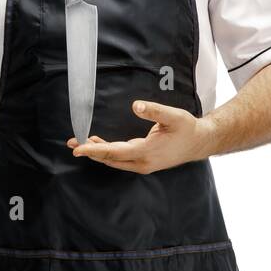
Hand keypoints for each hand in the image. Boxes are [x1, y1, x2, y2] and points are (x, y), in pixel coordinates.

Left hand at [66, 100, 216, 173]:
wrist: (199, 143)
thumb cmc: (187, 129)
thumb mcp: (173, 116)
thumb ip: (154, 110)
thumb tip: (136, 105)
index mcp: (146, 152)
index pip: (113, 152)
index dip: (94, 150)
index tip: (78, 148)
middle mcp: (142, 163)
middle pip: (110, 158)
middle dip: (90, 152)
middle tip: (71, 143)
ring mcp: (143, 165)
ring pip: (114, 160)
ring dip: (97, 152)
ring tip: (81, 143)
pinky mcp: (144, 163)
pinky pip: (121, 160)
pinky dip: (107, 153)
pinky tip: (99, 145)